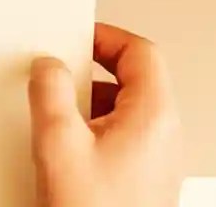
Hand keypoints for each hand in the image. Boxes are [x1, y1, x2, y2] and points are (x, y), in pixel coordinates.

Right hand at [28, 23, 184, 206]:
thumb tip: (48, 66)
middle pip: (136, 78)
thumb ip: (51, 93)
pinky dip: (96, 132)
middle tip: (61, 75)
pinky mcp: (146, 180)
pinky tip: (68, 151)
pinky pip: (125, 138)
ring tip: (59, 119)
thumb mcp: (59, 144)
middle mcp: (166, 134)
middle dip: (93, 72)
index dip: (106, 36)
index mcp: (155, 115)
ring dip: (92, 105)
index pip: (141, 51)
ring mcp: (159, 159)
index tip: (75, 37)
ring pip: (128, 109)